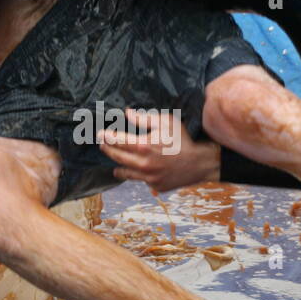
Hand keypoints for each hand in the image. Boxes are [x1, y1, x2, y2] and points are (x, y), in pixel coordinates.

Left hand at [99, 108, 220, 193]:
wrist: (200, 162)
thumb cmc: (183, 139)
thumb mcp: (166, 122)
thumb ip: (144, 118)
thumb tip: (127, 113)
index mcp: (144, 146)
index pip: (117, 141)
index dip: (107, 137)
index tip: (100, 134)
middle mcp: (143, 164)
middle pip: (117, 157)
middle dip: (107, 149)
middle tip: (102, 144)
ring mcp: (148, 178)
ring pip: (125, 172)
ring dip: (118, 166)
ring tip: (114, 161)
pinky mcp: (155, 186)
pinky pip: (140, 180)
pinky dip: (138, 174)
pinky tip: (139, 168)